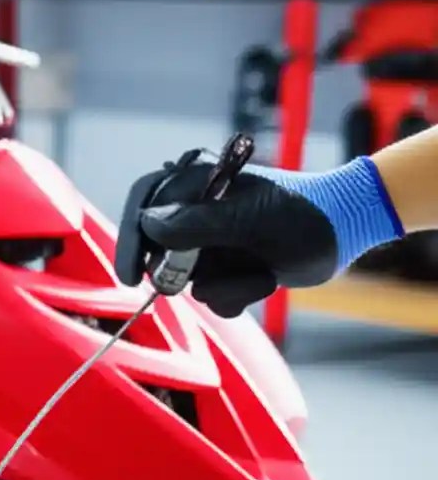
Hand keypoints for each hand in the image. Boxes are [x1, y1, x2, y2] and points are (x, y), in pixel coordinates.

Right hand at [115, 153, 338, 316]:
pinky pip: (213, 294)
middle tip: (204, 277)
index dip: (131, 239)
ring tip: (261, 272)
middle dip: (185, 270)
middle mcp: (198, 212)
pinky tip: (265, 279)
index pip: (144, 203)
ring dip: (224, 283)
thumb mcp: (250, 218)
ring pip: (188, 278)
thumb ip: (196, 222)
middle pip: (158, 248)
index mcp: (197, 184)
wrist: (349, 230)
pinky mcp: (228, 267)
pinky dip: (237, 295)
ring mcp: (212, 242)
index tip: (131, 275)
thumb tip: (149, 224)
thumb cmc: (305, 214)